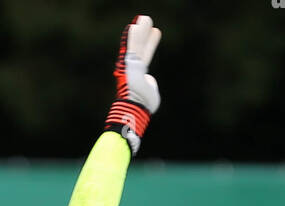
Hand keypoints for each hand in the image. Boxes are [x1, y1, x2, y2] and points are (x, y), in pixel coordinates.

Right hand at [104, 14, 161, 155]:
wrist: (135, 107)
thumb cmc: (143, 105)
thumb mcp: (151, 94)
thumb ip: (151, 85)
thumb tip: (150, 81)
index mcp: (139, 74)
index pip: (146, 54)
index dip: (150, 43)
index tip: (155, 32)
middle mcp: (133, 67)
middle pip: (141, 46)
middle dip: (143, 34)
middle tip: (146, 21)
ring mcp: (130, 64)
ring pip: (136, 44)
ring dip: (140, 31)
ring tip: (144, 18)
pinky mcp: (129, 63)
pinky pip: (132, 48)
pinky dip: (134, 36)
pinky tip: (136, 24)